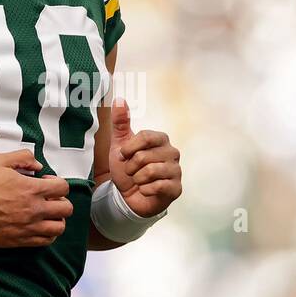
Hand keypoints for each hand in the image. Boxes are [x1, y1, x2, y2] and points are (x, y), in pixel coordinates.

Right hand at [0, 150, 72, 246]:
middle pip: (66, 209)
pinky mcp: (20, 240)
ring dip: (57, 219)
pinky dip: (48, 234)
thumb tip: (37, 165)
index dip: (58, 183)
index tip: (47, 182)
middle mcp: (33, 209)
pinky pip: (45, 241)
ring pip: (59, 227)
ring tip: (47, 214)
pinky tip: (40, 226)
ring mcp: (28, 227)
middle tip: (50, 198)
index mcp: (30, 189)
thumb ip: (22, 158)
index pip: (63, 187)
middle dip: (61, 200)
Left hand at [107, 98, 181, 218]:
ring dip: (137, 179)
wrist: (129, 197)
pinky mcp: (176, 188)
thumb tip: (119, 99)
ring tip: (139, 181)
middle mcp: (172, 152)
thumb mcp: (120, 145)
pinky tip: (146, 190)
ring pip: (151, 171)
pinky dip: (145, 190)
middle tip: (132, 172)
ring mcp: (176, 170)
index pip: (145, 136)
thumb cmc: (127, 169)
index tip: (123, 155)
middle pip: (145, 156)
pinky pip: (158, 186)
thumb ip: (120, 122)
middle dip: (131, 167)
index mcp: (161, 139)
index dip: (129, 148)